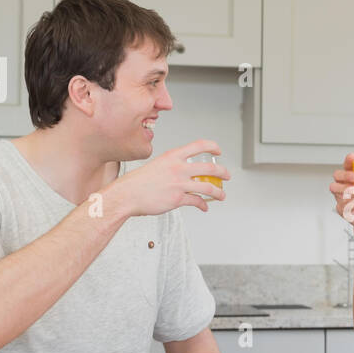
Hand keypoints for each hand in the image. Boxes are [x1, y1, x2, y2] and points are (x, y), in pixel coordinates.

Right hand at [107, 140, 228, 216]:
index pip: (199, 145)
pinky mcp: (177, 199)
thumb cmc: (139, 182)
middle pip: (210, 168)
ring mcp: (179, 184)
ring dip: (218, 192)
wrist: (127, 194)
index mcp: (173, 156)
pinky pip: (197, 201)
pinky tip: (204, 206)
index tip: (218, 151)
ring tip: (222, 195)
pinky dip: (203, 205)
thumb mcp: (158, 165)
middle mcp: (178, 168)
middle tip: (226, 175)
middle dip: (223, 172)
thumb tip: (184, 172)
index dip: (212, 147)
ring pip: (208, 187)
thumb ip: (173, 166)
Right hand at [329, 153, 353, 229]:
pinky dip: (352, 205)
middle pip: (337, 176)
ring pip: (336, 190)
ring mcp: (341, 197)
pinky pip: (342, 205)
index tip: (353, 157)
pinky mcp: (342, 209)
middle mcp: (344, 185)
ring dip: (346, 190)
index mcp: (353, 176)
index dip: (348, 160)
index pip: (347, 165)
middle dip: (345, 175)